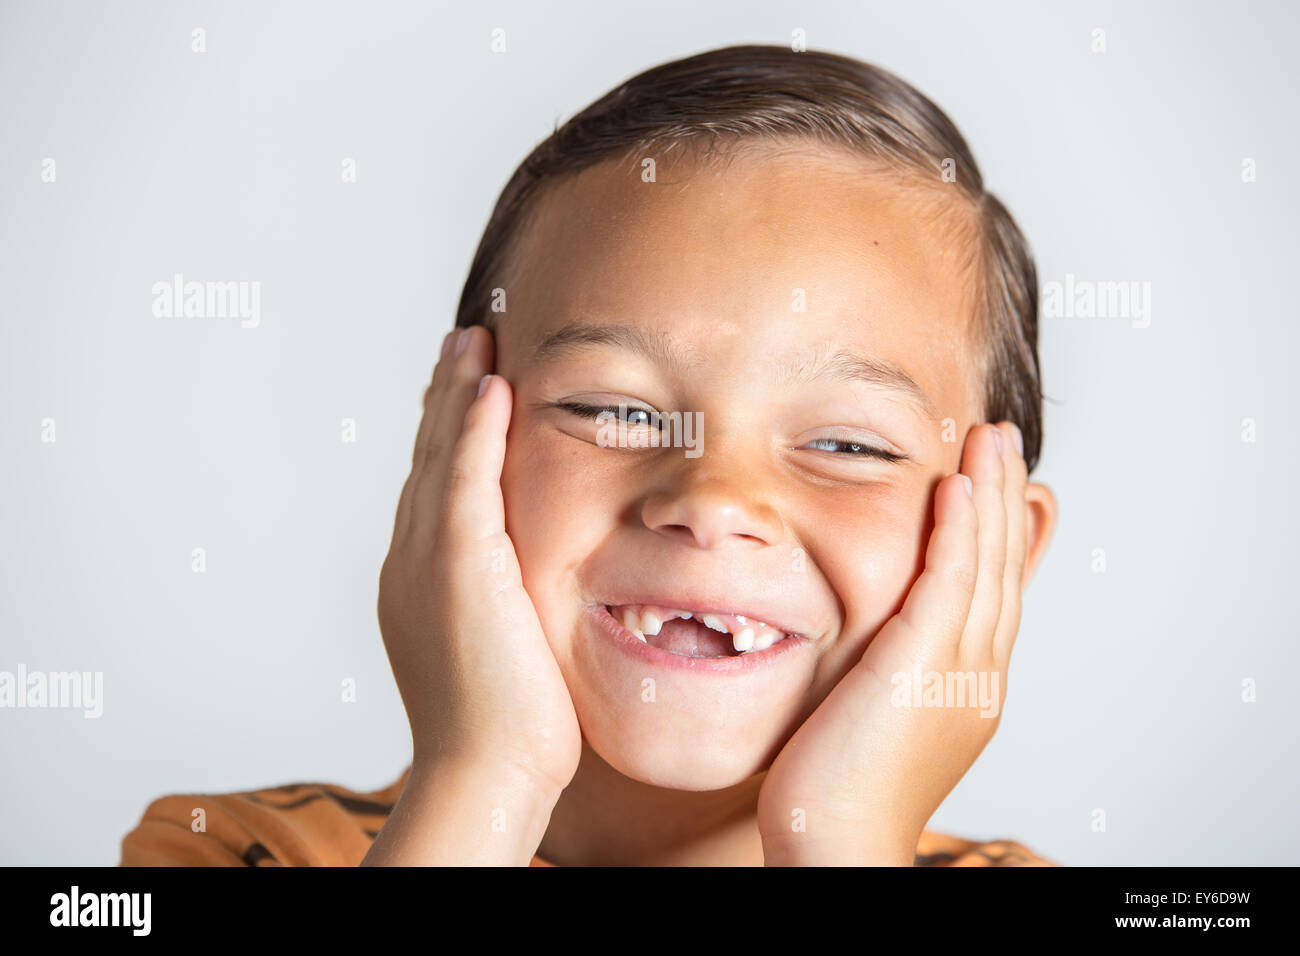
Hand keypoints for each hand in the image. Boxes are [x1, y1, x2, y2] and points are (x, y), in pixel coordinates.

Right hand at [365, 326, 580, 863]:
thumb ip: (508, 596)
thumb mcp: (506, 643)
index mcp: (422, 579)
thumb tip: (534, 580)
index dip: (447, 433)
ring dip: (455, 393)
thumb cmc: (510, 725)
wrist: (487, 772)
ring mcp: (427, 561)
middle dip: (443, 399)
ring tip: (472, 342)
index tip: (467, 389)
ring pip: (438, 457)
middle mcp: (413, 561)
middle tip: (461, 344)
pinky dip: (472, 428)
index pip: (435, 488)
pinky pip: (463, 478)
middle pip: (427, 459)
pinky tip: (488, 385)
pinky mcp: (456, 564)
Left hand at [757, 422, 1028, 865]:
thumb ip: (892, 667)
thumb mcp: (877, 713)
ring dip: (989, 495)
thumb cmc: (839, 791)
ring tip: (989, 438)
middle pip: (1002, 569)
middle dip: (1005, 498)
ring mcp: (958, 671)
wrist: (835, 844)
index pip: (994, 592)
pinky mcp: (921, 667)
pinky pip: (948, 584)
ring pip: (984, 565)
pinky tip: (957, 487)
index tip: (995, 480)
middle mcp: (977, 674)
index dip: (998, 532)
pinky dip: (959, 533)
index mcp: (970, 686)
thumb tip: (881, 637)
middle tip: (1004, 439)